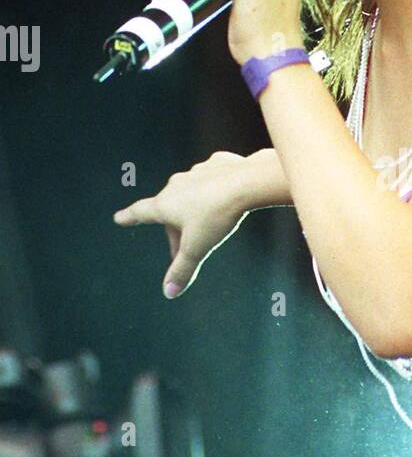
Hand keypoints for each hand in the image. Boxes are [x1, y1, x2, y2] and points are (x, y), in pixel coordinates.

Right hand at [113, 152, 250, 296]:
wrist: (247, 182)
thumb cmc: (217, 215)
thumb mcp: (198, 247)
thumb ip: (183, 270)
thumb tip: (169, 292)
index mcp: (166, 203)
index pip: (141, 212)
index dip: (129, 217)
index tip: (119, 217)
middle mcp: (176, 185)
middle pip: (171, 212)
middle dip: (176, 231)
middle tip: (186, 250)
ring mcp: (197, 172)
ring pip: (191, 195)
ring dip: (196, 209)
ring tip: (210, 222)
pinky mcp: (217, 164)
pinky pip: (212, 180)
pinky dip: (215, 191)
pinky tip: (227, 197)